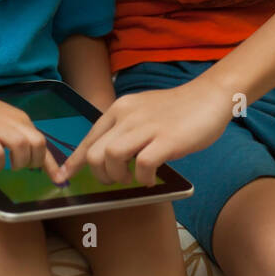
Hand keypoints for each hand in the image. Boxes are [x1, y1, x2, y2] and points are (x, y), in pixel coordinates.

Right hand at [0, 86, 66, 184]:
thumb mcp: (5, 120)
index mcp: (21, 119)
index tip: (57, 178)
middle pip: (37, 142)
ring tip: (9, 166)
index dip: (50, 163)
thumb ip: (19, 133)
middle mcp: (13, 122)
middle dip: (35, 161)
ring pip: (21, 147)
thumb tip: (31, 152)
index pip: (42, 141)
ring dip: (19, 163)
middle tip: (23, 166)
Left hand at [57, 75, 234, 186]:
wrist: (210, 96)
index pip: (88, 139)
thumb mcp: (142, 111)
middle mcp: (128, 116)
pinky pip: (142, 165)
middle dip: (100, 175)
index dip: (74, 162)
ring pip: (111, 157)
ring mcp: (147, 127)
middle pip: (94, 153)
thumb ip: (124, 127)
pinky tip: (151, 177)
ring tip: (133, 177)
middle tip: (116, 180)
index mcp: (119, 109)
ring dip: (118, 176)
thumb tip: (107, 154)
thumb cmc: (177, 109)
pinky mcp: (167, 139)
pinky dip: (143, 178)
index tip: (64, 177)